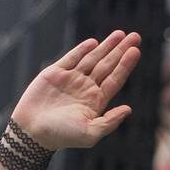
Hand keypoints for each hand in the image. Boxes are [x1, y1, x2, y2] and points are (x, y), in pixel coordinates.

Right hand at [11, 30, 141, 150]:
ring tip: (120, 34)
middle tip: (136, 36)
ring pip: (92, 58)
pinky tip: (94, 42)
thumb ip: (109, 122)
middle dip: (121, 50)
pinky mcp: (55, 73)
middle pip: (107, 65)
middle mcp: (86, 89)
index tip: (136, 51)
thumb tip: (129, 109)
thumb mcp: (90, 134)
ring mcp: (71, 79)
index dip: (126, 65)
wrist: (33, 131)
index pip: (115, 79)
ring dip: (106, 46)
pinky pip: (72, 57)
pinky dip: (82, 49)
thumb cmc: (62, 136)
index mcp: (95, 102)